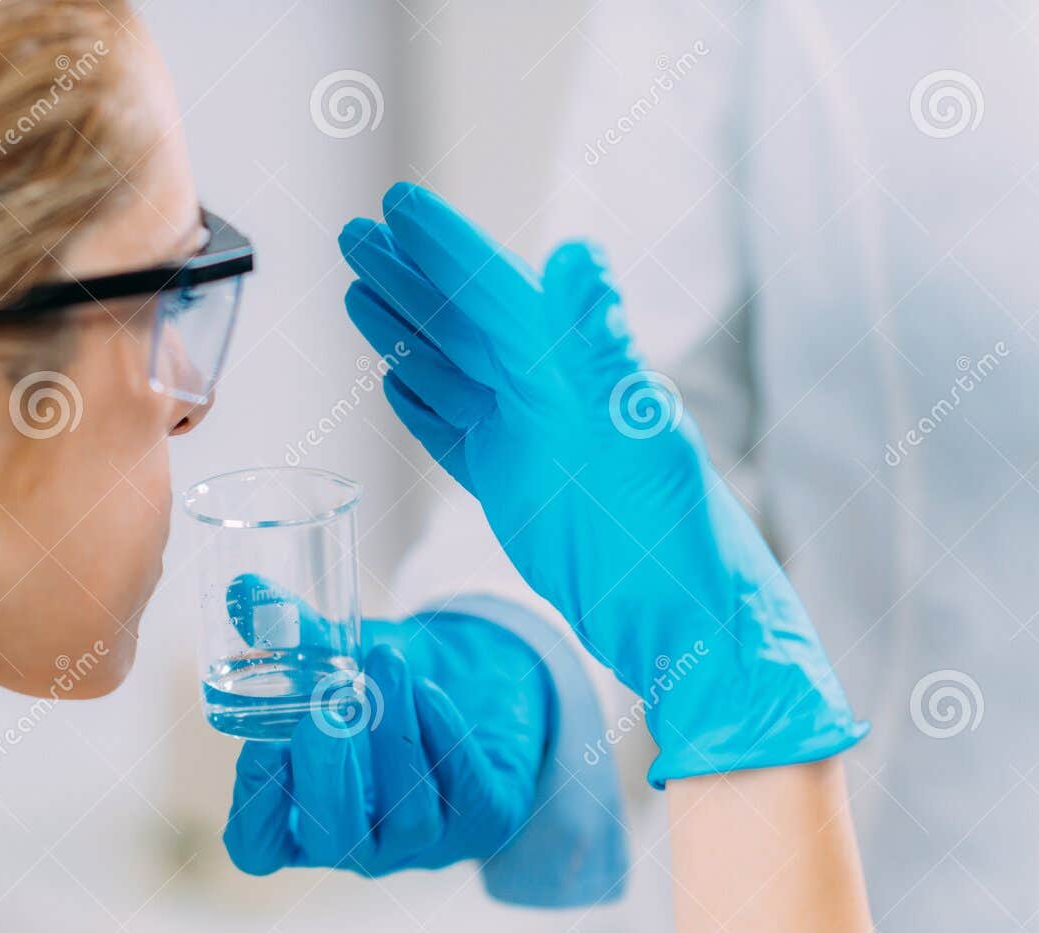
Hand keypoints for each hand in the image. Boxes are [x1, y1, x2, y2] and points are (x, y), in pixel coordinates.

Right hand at [221, 591, 550, 875]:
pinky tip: (428, 689)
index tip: (264, 744)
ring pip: (409, 812)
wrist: (477, 693)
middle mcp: (359, 846)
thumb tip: (242, 590)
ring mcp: (423, 843)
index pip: (260, 846)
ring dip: (394, 733)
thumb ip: (288, 633)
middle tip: (330, 709)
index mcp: (303, 819)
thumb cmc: (382, 690)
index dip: (256, 807)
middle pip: (334, 838)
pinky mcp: (485, 824)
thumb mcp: (334, 660)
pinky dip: (445, 737)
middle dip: (330, 772)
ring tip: (387, 661)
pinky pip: (463, 791)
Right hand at [338, 183, 865, 782]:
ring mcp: (527, 439)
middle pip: (465, 322)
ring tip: (358, 289)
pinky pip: (456, 433)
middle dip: (410, 277)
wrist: (682, 621)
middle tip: (357, 234)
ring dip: (406, 331)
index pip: (498, 291)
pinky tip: (395, 381)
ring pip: (453, 371)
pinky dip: (423, 405)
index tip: (399, 205)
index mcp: (575, 369)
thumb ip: (602, 346)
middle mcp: (548, 393)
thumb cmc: (676, 532)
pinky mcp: (511, 486)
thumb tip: (581, 254)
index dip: (448, 247)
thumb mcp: (640, 434)